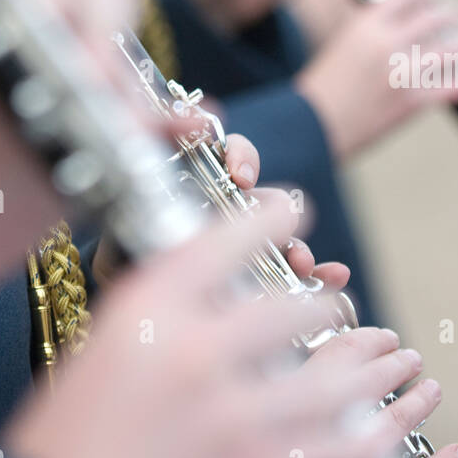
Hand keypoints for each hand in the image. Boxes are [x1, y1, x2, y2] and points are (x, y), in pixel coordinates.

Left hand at [0, 0, 143, 335]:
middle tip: (91, 77)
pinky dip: (174, 127)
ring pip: (127, 62)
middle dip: (103, 28)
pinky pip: (147, 129)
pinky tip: (186, 134)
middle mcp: (33, 43)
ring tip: (132, 123)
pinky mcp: (97, 151)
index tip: (41, 10)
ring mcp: (70, 96)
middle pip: (94, 0)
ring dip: (138, 84)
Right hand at [4, 196, 457, 457]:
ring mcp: (233, 420)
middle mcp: (196, 356)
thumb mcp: (107, 339)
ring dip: (372, 366)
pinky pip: (341, 450)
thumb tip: (219, 276)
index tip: (291, 208)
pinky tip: (394, 423)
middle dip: (324, 303)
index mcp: (149, 311)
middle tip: (337, 299)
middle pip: (293, 307)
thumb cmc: (69, 427)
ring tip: (394, 357)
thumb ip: (163, 301)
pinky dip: (380, 434)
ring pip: (335, 381)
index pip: (229, 237)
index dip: (271, 216)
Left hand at [91, 127, 339, 287]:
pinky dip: (321, 271)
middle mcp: (228, 207)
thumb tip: (128, 225)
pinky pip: (300, 268)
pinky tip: (338, 275)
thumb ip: (123, 232)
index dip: (238, 155)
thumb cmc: (126, 263)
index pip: (223, 153)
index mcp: (195, 185)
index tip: (242, 174)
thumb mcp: (118, 245)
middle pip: (261, 194)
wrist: (133, 304)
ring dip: (297, 242)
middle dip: (273, 203)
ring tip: (304, 264)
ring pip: (283, 232)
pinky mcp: (270, 275)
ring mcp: (252, 242)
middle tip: (279, 222)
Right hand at [297, 0, 457, 158]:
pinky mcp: (413, 101)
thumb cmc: (323, 86)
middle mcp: (389, 43)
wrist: (312, 126)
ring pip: (454, 48)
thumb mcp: (344, 43)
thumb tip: (398, 23)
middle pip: (437, 16)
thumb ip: (372, 30)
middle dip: (453, 13)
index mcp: (368, 24)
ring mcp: (404, 72)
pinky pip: (454, 86)